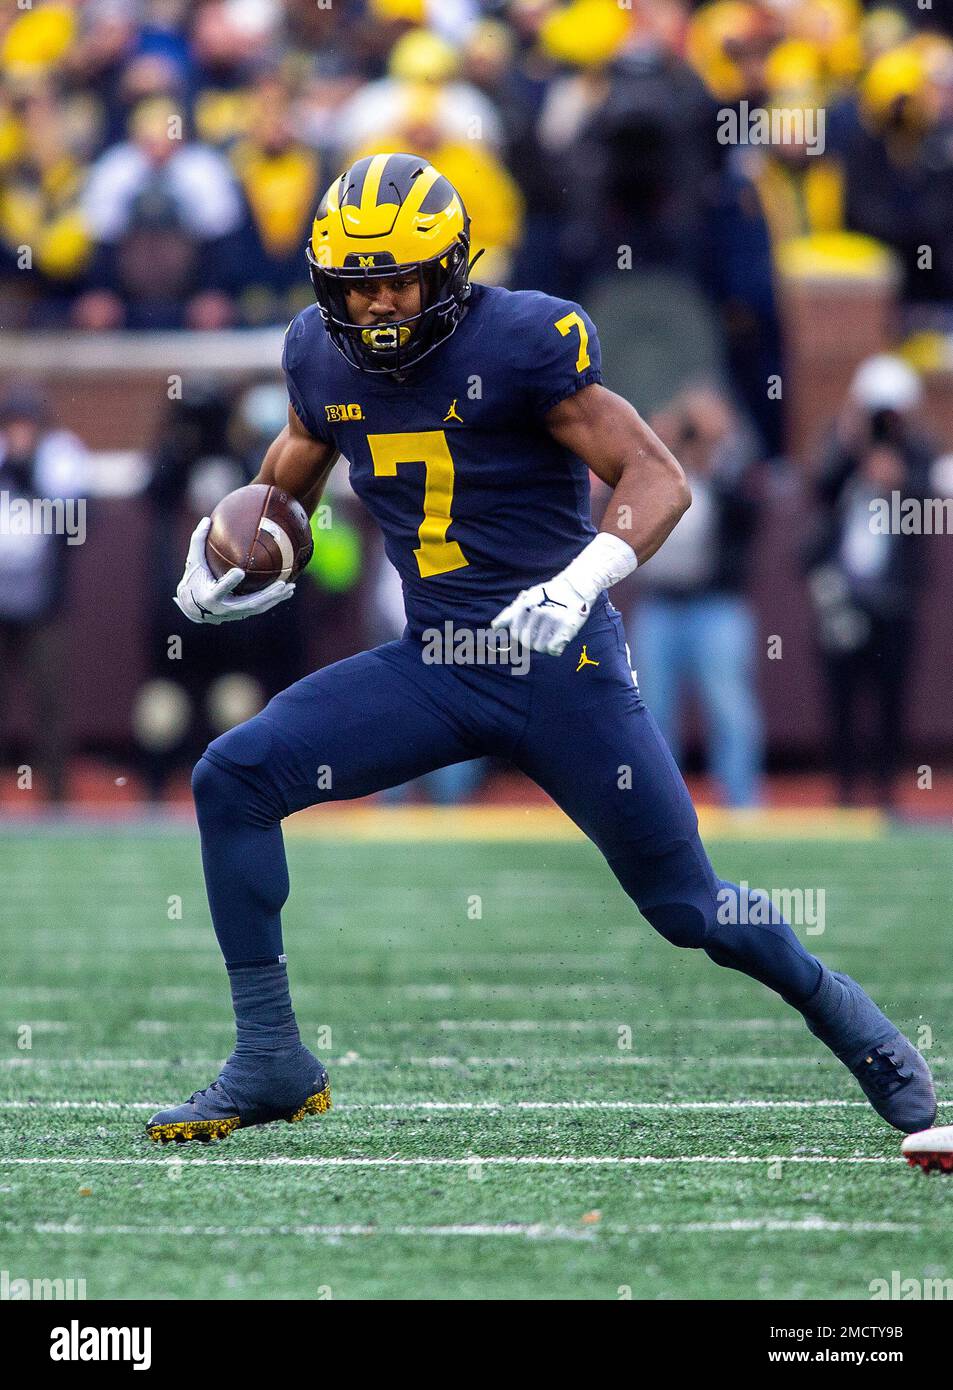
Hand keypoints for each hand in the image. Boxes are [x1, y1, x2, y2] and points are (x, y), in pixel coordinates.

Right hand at [173, 516, 295, 624]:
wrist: (192, 607)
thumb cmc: (193, 580)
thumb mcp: (193, 561)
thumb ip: (198, 541)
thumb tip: (206, 519)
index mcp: (209, 596)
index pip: (220, 589)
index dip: (229, 582)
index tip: (240, 572)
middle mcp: (223, 608)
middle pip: (248, 604)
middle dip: (266, 596)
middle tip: (281, 584)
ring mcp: (233, 613)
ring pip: (257, 608)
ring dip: (275, 599)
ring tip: (290, 588)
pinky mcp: (241, 614)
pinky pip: (260, 608)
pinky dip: (273, 600)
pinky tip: (287, 592)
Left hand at [491, 574, 588, 656]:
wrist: (576, 587)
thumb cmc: (548, 595)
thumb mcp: (528, 598)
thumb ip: (510, 613)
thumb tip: (494, 627)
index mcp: (526, 605)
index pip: (515, 634)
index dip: (521, 636)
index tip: (529, 631)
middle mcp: (538, 611)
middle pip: (526, 643)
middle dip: (532, 641)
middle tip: (543, 631)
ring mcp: (553, 619)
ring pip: (540, 648)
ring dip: (545, 645)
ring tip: (552, 633)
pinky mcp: (567, 627)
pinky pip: (553, 650)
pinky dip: (555, 648)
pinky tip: (559, 638)